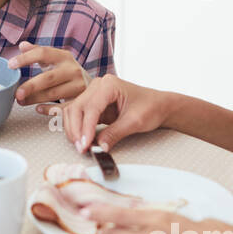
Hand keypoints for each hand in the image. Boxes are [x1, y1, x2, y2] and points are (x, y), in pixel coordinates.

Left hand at [8, 41, 90, 105]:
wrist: (95, 86)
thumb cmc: (67, 71)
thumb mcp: (55, 58)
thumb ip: (38, 52)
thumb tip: (22, 45)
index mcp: (64, 56)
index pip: (43, 53)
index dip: (26, 58)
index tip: (10, 65)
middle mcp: (72, 70)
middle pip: (48, 78)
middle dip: (31, 86)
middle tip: (17, 93)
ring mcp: (78, 86)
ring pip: (53, 94)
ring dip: (35, 99)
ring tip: (21, 101)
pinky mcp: (80, 100)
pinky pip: (62, 108)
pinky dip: (49, 109)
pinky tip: (38, 109)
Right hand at [58, 75, 173, 153]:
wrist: (159, 105)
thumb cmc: (151, 107)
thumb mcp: (135, 122)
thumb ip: (115, 133)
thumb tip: (99, 147)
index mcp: (109, 85)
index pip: (91, 107)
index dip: (85, 128)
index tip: (85, 145)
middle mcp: (98, 86)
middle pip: (77, 108)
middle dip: (76, 130)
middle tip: (81, 148)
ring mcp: (94, 94)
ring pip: (74, 111)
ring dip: (74, 129)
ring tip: (81, 146)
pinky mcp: (94, 104)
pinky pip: (79, 115)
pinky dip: (78, 128)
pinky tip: (83, 140)